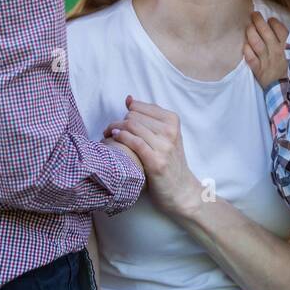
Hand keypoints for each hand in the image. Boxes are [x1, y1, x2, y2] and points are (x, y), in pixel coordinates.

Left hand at [105, 96, 201, 218]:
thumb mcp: (165, 136)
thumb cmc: (169, 162)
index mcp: (173, 120)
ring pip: (132, 126)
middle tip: (110, 131)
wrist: (181, 190)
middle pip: (133, 116)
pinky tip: (114, 138)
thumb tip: (128, 98)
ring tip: (108, 136)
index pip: (140, 107)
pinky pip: (134, 141)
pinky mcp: (156, 162)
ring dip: (114, 128)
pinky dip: (121, 137)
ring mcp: (164, 146)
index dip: (126, 113)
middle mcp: (170, 131)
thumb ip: (148, 117)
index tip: (120, 122)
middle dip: (118, 122)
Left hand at [243, 10, 288, 88]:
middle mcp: (276, 52)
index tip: (270, 19)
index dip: (273, 22)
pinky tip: (245, 44)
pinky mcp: (259, 71)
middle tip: (254, 14)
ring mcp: (266, 61)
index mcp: (288, 47)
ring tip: (248, 25)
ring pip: (256, 43)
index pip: (279, 29)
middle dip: (258, 21)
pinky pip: (251, 58)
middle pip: (265, 32)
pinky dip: (247, 50)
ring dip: (251, 32)